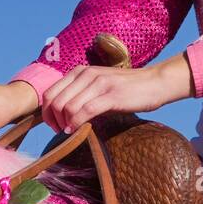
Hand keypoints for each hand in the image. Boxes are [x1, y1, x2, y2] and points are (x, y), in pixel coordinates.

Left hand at [42, 54, 192, 132]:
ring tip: (70, 132)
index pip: (50, 93)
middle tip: (61, 132)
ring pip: (67, 107)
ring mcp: (99, 83)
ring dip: (64, 124)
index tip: (55, 126)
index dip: (47, 113)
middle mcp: (86, 74)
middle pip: (55, 101)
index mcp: (80, 72)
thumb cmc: (127, 89)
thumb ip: (81, 95)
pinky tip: (76, 131)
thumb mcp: (99, 86)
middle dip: (53, 121)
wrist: (155, 82)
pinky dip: (76, 124)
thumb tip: (63, 116)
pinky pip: (85, 111)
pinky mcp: (111, 95)